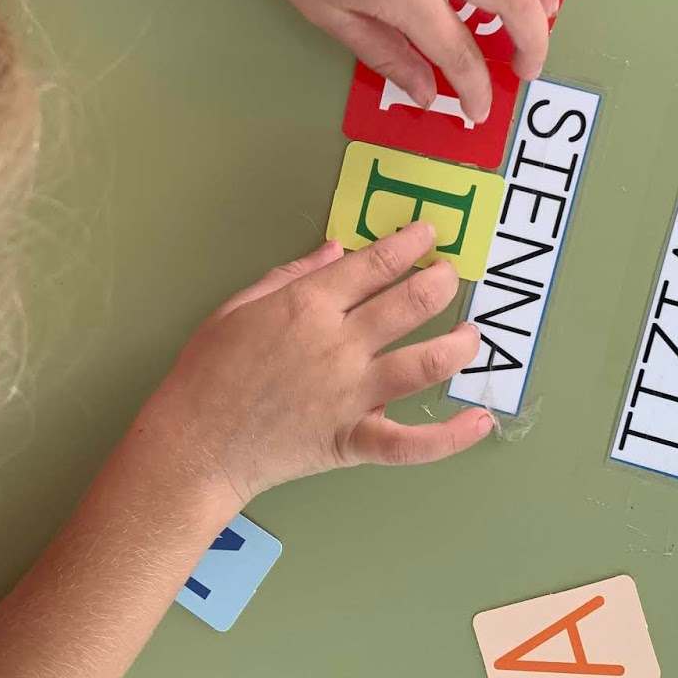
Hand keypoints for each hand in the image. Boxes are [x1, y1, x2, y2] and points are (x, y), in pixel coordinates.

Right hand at [136, 223, 492, 508]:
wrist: (196, 442)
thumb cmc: (208, 371)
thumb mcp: (238, 306)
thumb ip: (292, 275)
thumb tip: (337, 249)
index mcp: (308, 305)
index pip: (374, 263)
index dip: (409, 244)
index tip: (428, 234)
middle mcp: (339, 345)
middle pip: (411, 304)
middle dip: (440, 283)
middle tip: (449, 276)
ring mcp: (352, 395)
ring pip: (425, 363)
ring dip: (459, 344)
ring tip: (472, 335)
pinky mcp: (355, 441)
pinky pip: (414, 443)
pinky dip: (453, 436)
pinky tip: (481, 420)